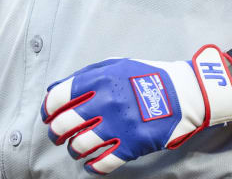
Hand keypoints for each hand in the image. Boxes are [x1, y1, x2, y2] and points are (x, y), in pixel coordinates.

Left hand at [40, 47, 231, 173]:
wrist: (184, 94)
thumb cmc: (146, 76)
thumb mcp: (115, 65)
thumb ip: (84, 76)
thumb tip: (54, 91)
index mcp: (99, 80)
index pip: (59, 97)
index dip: (49, 109)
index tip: (48, 116)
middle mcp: (105, 102)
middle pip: (65, 124)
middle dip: (56, 132)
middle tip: (58, 135)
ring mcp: (118, 126)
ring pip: (80, 145)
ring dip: (73, 149)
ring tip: (76, 148)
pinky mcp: (131, 145)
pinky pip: (103, 163)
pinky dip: (93, 166)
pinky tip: (91, 164)